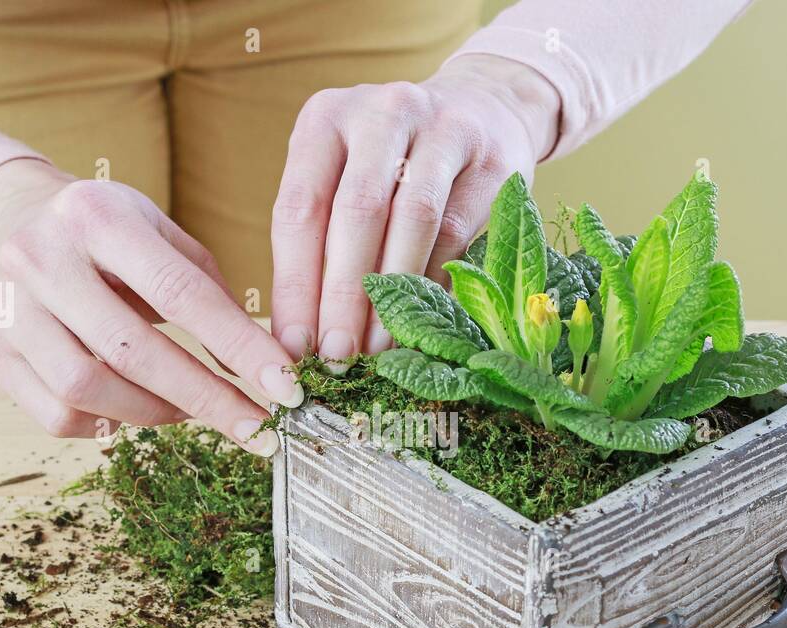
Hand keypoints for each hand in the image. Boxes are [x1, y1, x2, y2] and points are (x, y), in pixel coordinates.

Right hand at [0, 160, 302, 453]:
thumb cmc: (108, 233)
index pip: (180, 291)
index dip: (239, 346)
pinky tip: (138, 408)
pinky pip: (58, 416)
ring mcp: (8, 311)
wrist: (10, 220)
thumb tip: (265, 367)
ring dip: (157, 414)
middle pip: (132, 350)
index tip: (286, 387)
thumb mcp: (162, 234)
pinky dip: (110, 424)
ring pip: (87, 390)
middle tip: (259, 428)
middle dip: (208, 399)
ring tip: (195, 411)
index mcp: (96, 217)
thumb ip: (213, 293)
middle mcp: (41, 259)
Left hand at [270, 54, 560, 361]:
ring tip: (375, 350)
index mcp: (325, 118)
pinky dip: (434, 284)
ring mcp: (443, 129)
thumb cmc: (392, 163)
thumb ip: (317, 241)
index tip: (294, 345)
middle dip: (343, 295)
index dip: (295, 284)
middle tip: (336, 357)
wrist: (484, 111)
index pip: (299, 208)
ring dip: (393, 294)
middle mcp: (382, 112)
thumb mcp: (342, 177)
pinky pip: (458, 231)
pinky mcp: (493, 160)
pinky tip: (417, 321)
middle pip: (356, 213)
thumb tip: (298, 337)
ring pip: (413, 221)